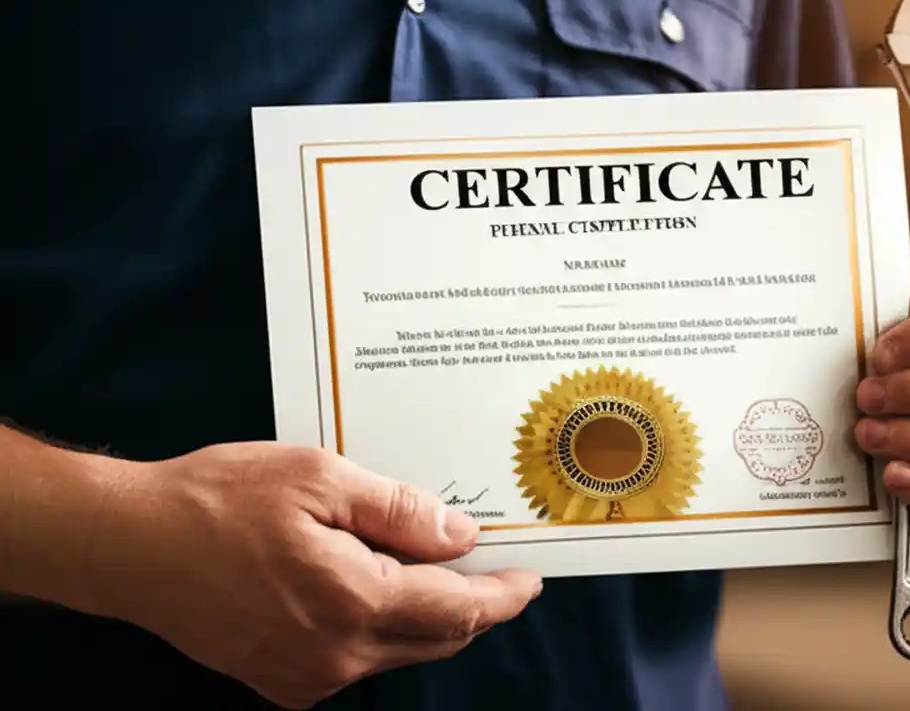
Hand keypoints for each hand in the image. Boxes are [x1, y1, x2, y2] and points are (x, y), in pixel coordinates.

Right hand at [87, 442, 540, 708]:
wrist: (128, 545)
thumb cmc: (218, 499)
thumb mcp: (318, 477)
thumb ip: (398, 511)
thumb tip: (460, 535)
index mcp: (352, 603)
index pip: (456, 610)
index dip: (501, 595)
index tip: (530, 580)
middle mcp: (336, 656)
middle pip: (436, 638)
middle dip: (474, 607)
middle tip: (494, 569)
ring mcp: (306, 677)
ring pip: (399, 652)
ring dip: (429, 617)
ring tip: (434, 568)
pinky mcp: (279, 681)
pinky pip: (358, 660)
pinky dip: (385, 629)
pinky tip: (376, 588)